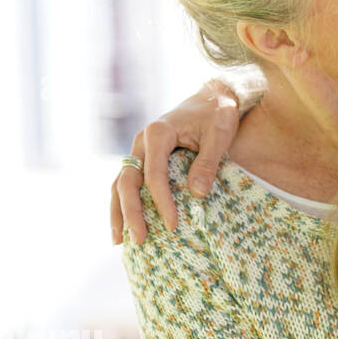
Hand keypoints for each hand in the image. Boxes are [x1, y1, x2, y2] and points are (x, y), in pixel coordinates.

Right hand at [111, 78, 240, 244]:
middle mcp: (141, 141)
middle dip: (131, 213)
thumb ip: (207, 163)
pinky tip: (125, 224)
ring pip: (120, 183)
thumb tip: (197, 194)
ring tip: (120, 241)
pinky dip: (123, 202)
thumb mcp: (219, 135)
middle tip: (139, 240)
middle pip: (127, 182)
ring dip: (118, 211)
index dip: (161, 202)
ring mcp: (139, 150)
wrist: (212, 98)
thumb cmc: (217, 115)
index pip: (153, 175)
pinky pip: (128, 182)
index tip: (173, 224)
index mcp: (158, 133)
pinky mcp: (143, 157)